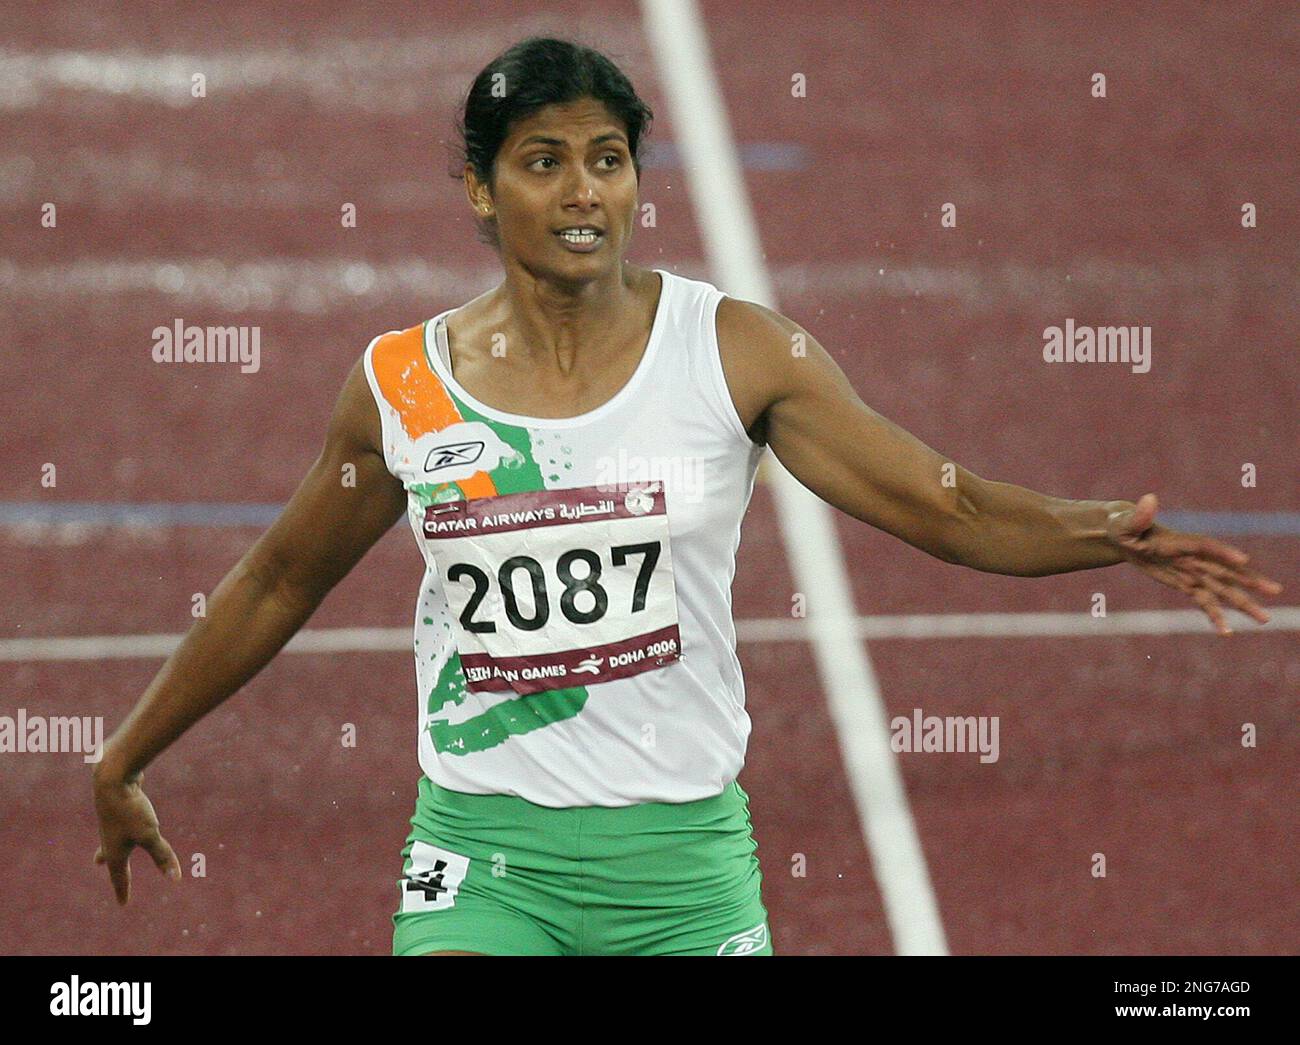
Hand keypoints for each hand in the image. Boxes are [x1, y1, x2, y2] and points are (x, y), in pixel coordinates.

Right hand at [92, 764, 181, 904]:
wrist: (112, 776)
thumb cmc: (130, 809)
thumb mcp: (150, 834)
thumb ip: (162, 855)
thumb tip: (175, 879)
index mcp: (114, 850)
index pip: (120, 876)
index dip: (123, 891)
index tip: (123, 904)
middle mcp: (109, 836)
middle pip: (109, 855)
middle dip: (109, 863)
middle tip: (99, 865)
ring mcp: (110, 820)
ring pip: (112, 835)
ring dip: (110, 843)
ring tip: (104, 849)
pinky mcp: (117, 805)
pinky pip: (120, 818)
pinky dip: (121, 823)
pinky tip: (125, 813)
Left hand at [1106, 493, 1282, 634]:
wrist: (1123, 534)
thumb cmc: (1123, 525)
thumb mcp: (1125, 523)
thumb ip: (1139, 517)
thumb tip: (1148, 499)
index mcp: (1179, 540)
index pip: (1205, 546)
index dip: (1223, 552)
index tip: (1243, 561)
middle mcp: (1192, 556)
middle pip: (1224, 569)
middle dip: (1248, 580)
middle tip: (1274, 590)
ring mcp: (1191, 571)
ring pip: (1221, 588)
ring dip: (1242, 603)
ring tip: (1265, 619)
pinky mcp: (1185, 582)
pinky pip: (1203, 601)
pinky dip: (1215, 615)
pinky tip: (1227, 632)